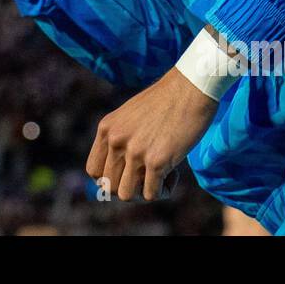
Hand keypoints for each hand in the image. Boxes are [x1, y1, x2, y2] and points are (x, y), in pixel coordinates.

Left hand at [86, 66, 218, 201]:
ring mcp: (135, 151)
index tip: (129, 175)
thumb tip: (121, 171)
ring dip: (144, 192)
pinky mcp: (156, 161)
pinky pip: (151, 195)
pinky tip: (174, 174)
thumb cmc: (166, 101)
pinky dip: (164, 190)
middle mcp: (116, 140)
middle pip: (109, 187)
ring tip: (160, 176)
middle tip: (149, 175)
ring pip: (127, 195)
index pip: (94, 171)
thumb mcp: (131, 116)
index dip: (110, 179)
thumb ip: (121, 138)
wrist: (190, 88)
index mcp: (107, 128)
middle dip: (130, 187)